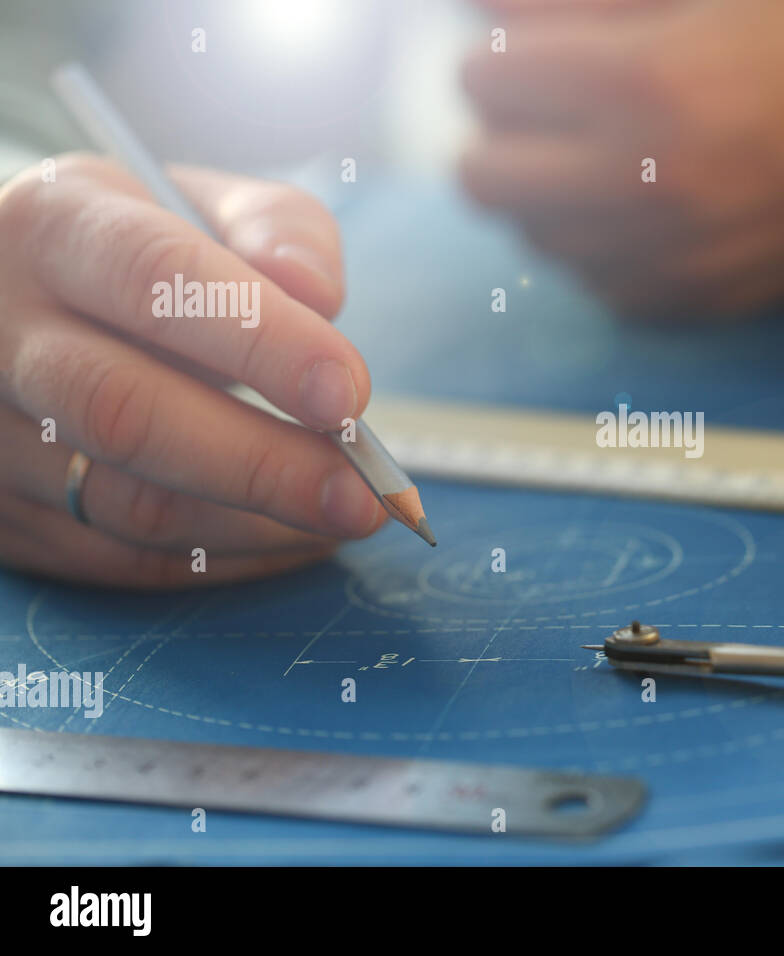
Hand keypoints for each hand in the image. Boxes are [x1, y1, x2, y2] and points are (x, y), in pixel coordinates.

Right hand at [0, 153, 384, 586]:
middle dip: (261, 463)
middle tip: (363, 493)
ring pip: (120, 503)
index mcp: (53, 226)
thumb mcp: (198, 203)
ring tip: (345, 516)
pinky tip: (293, 540)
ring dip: (253, 524)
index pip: (156, 280)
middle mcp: (1, 331)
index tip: (347, 394)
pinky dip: (221, 559)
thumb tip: (320, 295)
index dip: (259, 340)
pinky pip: (116, 557)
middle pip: (125, 411)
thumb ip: (276, 228)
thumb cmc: (135, 251)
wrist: (13, 297)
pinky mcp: (3, 514)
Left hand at [459, 0, 783, 317]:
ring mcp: (660, 255)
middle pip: (482, 180)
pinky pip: (596, 284)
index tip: (527, 60)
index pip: (483, 83)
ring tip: (604, 161)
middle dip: (501, 138)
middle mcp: (635, 182)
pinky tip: (645, 211)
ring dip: (549, 197)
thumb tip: (488, 18)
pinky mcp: (686, 301)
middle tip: (541, 117)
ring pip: (535, 239)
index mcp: (636, 83)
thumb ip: (581, 2)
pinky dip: (603, 249)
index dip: (500, 63)